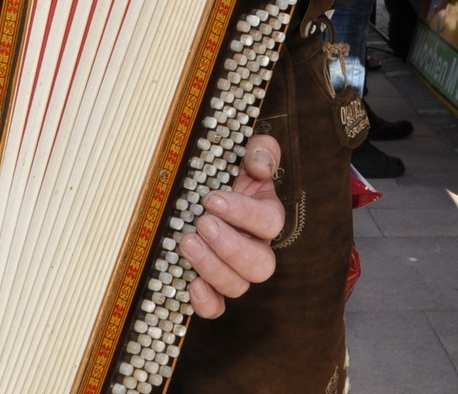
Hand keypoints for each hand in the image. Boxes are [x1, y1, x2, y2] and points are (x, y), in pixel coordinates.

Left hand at [183, 133, 284, 316]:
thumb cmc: (224, 173)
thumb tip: (260, 165)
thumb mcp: (243, 154)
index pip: (270, 222)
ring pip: (239, 286)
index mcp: (266, 215)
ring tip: (188, 242)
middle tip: (202, 224)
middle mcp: (256, 247)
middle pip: (261, 265)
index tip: (213, 199)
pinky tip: (192, 284)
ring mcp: (235, 270)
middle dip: (230, 246)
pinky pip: (218, 306)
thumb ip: (260, 150)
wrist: (198, 191)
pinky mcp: (213, 286)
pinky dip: (207, 302)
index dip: (244, 214)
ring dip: (212, 267)